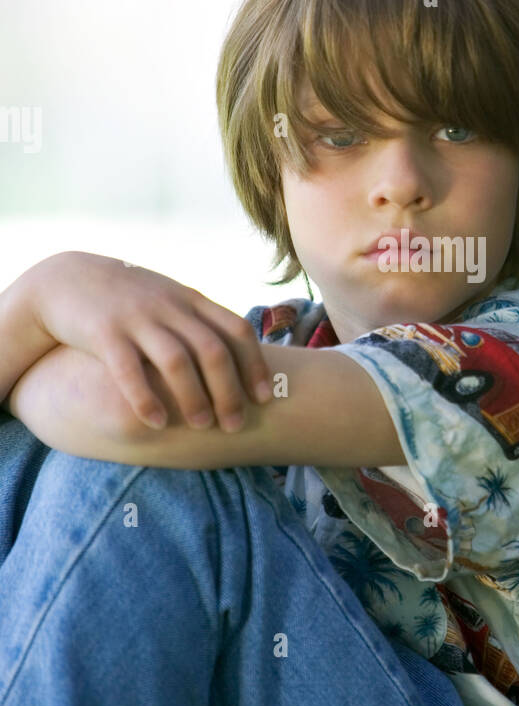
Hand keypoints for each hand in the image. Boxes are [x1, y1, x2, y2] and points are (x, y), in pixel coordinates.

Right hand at [30, 252, 272, 430]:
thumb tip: (242, 354)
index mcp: (190, 299)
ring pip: (176, 360)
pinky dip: (146, 398)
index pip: (236, 329)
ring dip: (194, 397)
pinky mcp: (103, 333)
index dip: (254, 364)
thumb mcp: (170, 299)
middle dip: (229, 391)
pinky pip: (128, 370)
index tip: (264, 397)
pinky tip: (157, 423)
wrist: (65, 279)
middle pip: (212, 351)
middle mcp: (168, 306)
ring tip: (203, 426)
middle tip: (236, 424)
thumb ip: (200, 321)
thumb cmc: (127, 298)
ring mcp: (136, 318)